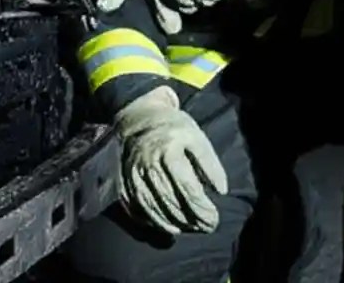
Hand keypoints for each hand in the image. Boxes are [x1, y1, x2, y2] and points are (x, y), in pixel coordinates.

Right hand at [114, 86, 227, 235]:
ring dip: (172, 223)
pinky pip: (135, 205)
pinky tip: (166, 226)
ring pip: (152, 206)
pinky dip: (151, 219)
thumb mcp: (197, 137)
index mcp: (168, 151)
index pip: (187, 189)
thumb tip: (220, 191)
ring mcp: (132, 172)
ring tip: (189, 229)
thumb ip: (210, 163)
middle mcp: (147, 163)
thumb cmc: (173, 127)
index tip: (214, 219)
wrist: (139, 115)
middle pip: (170, 201)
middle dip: (190, 219)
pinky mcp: (123, 178)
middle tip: (205, 227)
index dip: (202, 209)